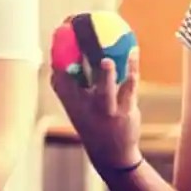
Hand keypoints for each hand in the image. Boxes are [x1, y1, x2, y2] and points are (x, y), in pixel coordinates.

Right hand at [50, 50, 141, 168]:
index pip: (58, 81)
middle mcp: (86, 108)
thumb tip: (65, 62)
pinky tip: (134, 51)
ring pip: (105, 91)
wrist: (113, 156)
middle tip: (77, 42)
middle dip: (74, 66)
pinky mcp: (125, 111)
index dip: (57, 58)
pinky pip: (129, 86)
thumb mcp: (77, 110)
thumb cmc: (93, 125)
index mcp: (71, 105)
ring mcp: (106, 111)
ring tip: (106, 61)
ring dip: (105, 76)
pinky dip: (132, 68)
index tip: (61, 35)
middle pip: (77, 86)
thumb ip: (70, 88)